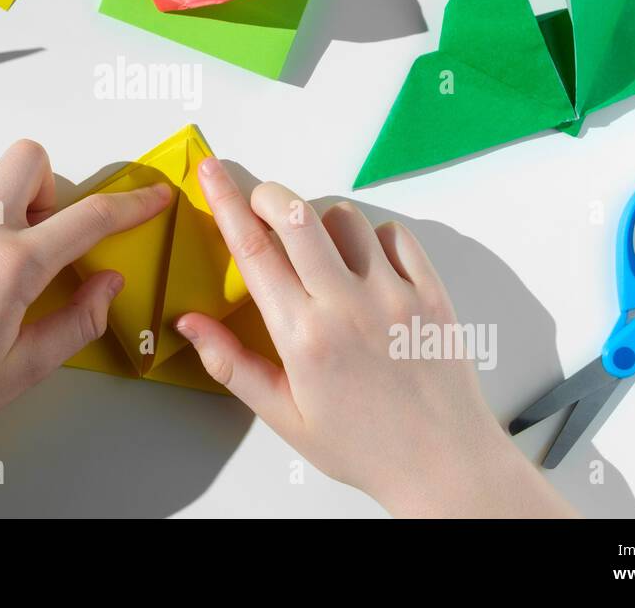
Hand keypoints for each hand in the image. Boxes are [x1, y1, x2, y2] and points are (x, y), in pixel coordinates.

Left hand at [0, 140, 170, 516]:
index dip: (132, 204)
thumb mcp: (22, 372)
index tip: (153, 197)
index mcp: (11, 267)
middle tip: (55, 236)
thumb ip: (76, 322)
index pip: (89, 218)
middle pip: (31, 159)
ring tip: (14, 247)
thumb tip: (107, 285)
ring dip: (13, 192)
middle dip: (56, 187)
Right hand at [175, 158, 574, 517]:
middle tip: (257, 201)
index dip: (224, 202)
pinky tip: (365, 264)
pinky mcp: (430, 292)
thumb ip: (233, 364)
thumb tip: (190, 323)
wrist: (443, 464)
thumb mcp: (285, 416)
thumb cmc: (362, 445)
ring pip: (346, 217)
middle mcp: (347, 305)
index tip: (210, 171)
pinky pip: (394, 234)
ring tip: (319, 250)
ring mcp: (394, 294)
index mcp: (303, 336)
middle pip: (296, 213)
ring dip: (322, 220)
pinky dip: (373, 237)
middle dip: (267, 194)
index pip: (252, 250)